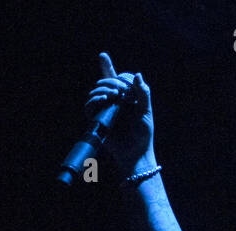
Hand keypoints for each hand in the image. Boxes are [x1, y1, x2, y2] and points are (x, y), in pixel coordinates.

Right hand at [84, 52, 155, 175]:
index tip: (124, 79)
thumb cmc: (143, 135)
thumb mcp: (146, 111)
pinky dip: (95, 99)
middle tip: (119, 89)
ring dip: (103, 88)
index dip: (117, 73)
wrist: (135, 153)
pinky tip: (104, 98)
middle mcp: (114, 101)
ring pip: (96, 91)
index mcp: (126, 97)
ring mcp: (105, 110)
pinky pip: (90, 106)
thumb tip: (137, 74)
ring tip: (113, 94)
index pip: (118, 77)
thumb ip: (143, 93)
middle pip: (106, 81)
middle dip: (111, 80)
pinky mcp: (97, 120)